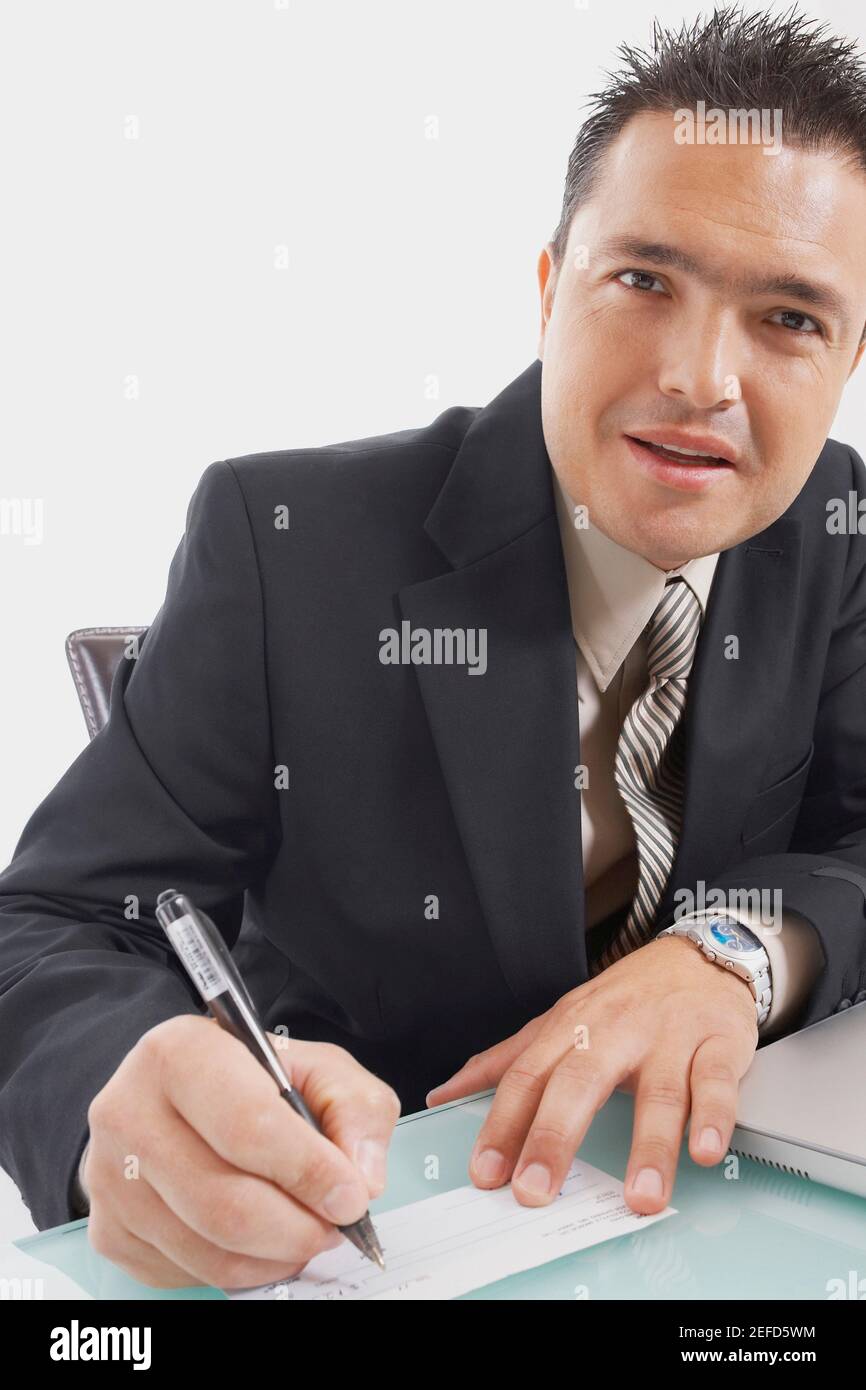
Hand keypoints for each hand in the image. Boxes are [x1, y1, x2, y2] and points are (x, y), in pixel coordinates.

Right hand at [84, 1016, 399, 1287]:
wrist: (182, 1098)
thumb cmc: (252, 1081)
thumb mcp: (318, 1068)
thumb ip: (355, 1110)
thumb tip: (361, 1178)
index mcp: (180, 1052)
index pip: (248, 1125)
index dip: (309, 1171)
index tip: (350, 1196)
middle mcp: (129, 1110)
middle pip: (226, 1203)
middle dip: (298, 1227)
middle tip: (333, 1225)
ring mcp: (109, 1175)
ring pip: (209, 1248)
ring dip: (275, 1255)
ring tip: (304, 1230)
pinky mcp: (110, 1228)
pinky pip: (187, 1273)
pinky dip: (240, 1268)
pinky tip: (260, 1238)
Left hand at [426, 935, 757, 1213]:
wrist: (699, 957)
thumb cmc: (625, 999)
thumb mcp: (561, 1021)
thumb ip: (506, 1060)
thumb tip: (444, 1093)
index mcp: (571, 1027)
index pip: (527, 1076)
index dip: (502, 1124)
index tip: (485, 1172)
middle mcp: (616, 1031)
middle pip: (581, 1083)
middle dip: (554, 1137)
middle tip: (536, 1189)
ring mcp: (669, 1038)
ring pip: (658, 1093)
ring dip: (649, 1147)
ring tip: (639, 1197)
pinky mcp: (718, 1045)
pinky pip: (717, 1084)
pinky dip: (713, 1119)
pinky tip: (704, 1151)